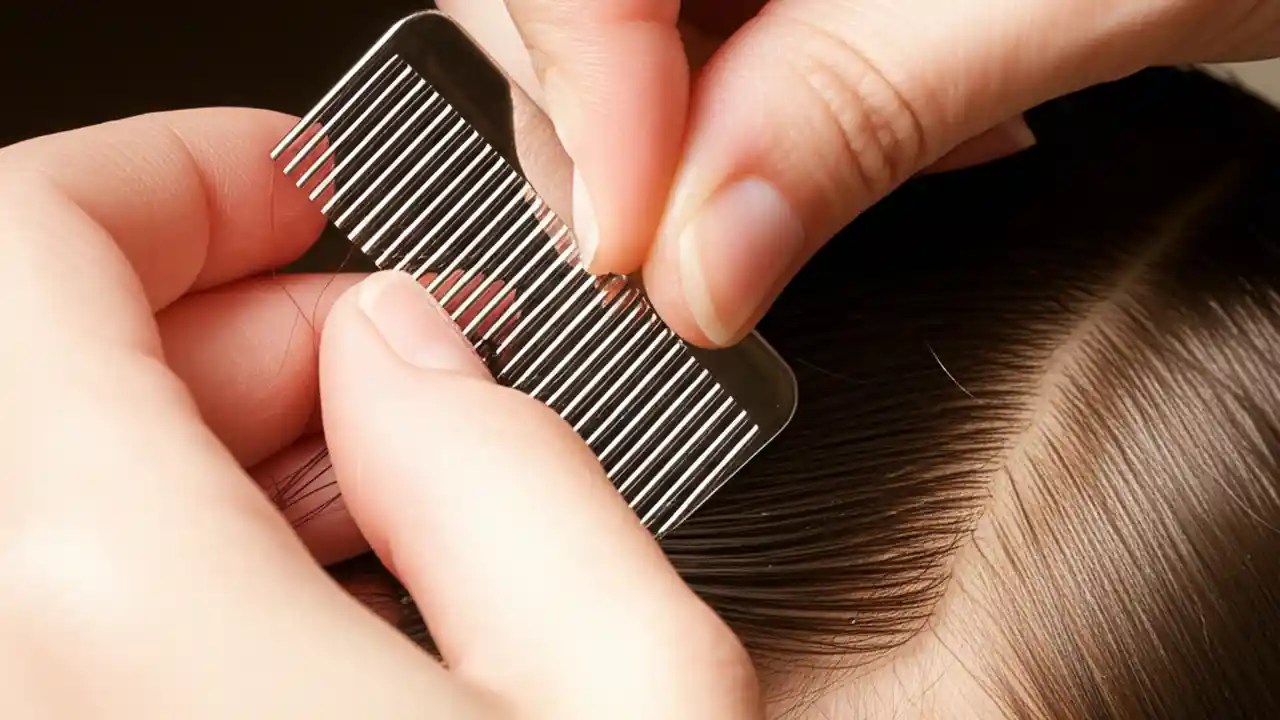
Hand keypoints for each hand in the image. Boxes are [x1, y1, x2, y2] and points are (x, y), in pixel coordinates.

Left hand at [0, 109, 759, 717]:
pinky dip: (182, 561)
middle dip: (231, 327)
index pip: (23, 250)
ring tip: (392, 497)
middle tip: (400, 361)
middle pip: (36, 371)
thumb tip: (411, 348)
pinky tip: (329, 604)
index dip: (171, 177)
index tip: (298, 192)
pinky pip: (66, 615)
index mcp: (123, 616)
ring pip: (46, 496)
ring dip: (215, 448)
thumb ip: (512, 474)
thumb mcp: (634, 691)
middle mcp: (23, 685)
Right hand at [440, 0, 1279, 345]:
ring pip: (621, 30)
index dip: (574, 93)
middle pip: (561, 0)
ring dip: (693, 144)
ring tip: (845, 171)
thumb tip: (699, 266)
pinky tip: (876, 125)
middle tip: (699, 250)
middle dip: (611, 139)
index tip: (629, 248)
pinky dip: (756, 120)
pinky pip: (706, 34)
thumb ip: (860, 112)